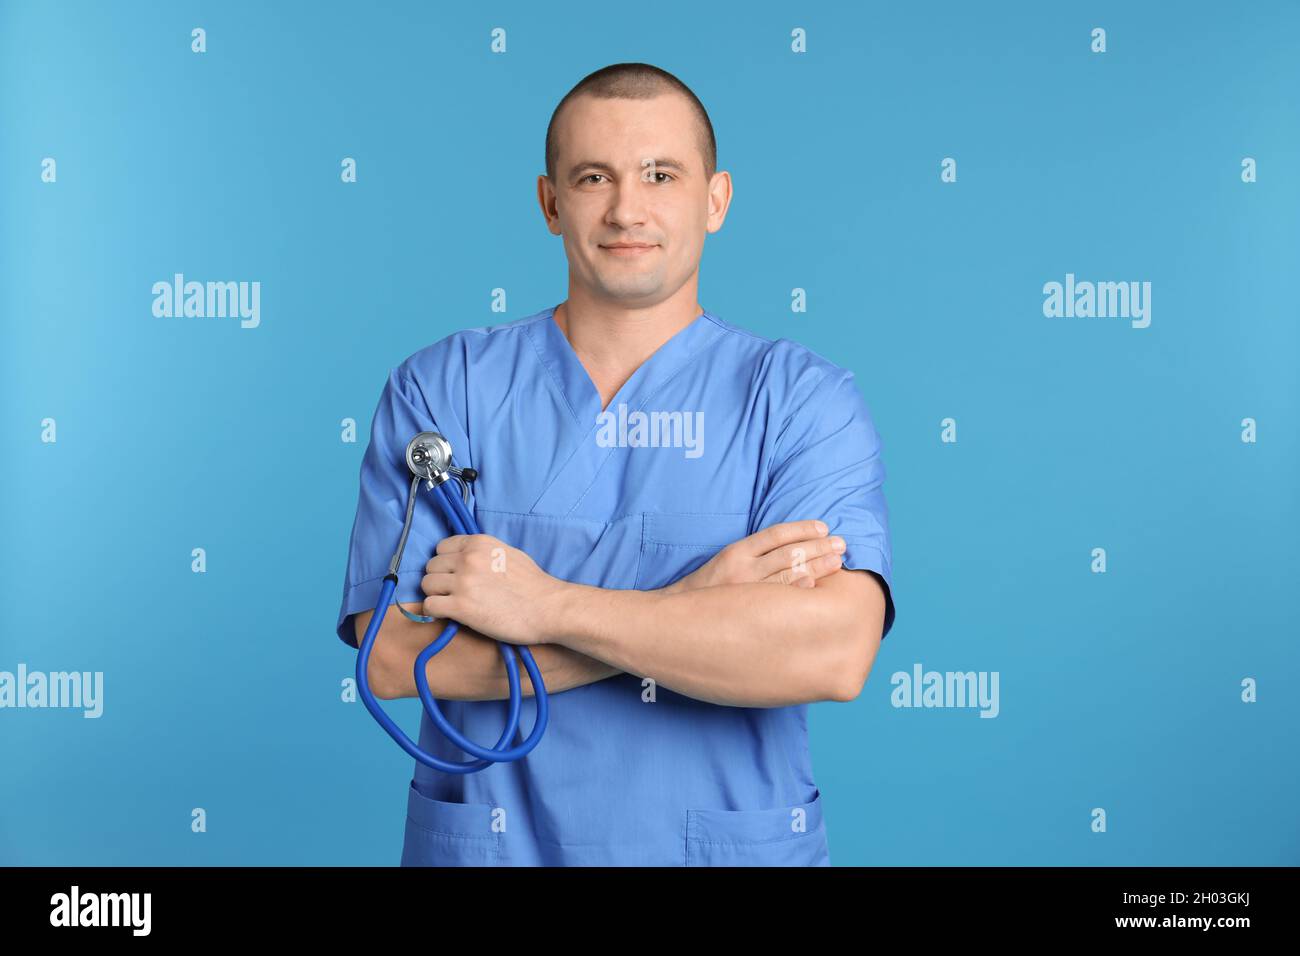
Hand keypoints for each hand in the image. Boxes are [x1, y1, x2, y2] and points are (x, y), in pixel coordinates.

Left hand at [421, 534, 567, 645]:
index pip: (441, 547)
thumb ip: (483, 552)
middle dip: (440, 580)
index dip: (446, 563)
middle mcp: (468, 559)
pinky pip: (430, 606)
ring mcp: (463, 583)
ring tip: (452, 604)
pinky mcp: (461, 607)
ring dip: (436, 595)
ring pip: (427, 585)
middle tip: (454, 592)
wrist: (548, 608)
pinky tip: (449, 615)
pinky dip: (435, 612)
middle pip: (431, 566)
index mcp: (478, 543)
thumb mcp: (508, 553)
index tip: (454, 575)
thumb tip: (464, 557)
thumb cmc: (533, 584)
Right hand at [662, 519, 846, 594]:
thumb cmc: (706, 590)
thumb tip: (793, 551)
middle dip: (819, 548)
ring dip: (817, 567)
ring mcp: (746, 591)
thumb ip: (754, 556)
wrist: (674, 618)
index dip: (803, 529)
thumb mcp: (725, 562)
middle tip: (842, 546)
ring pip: (789, 575)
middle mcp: (742, 568)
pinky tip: (816, 588)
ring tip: (838, 562)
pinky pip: (779, 600)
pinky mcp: (747, 611)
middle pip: (789, 553)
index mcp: (737, 551)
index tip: (824, 529)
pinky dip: (799, 592)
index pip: (776, 534)